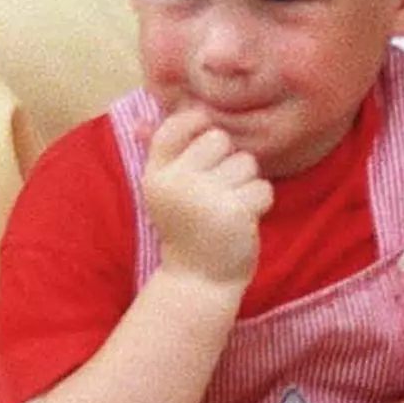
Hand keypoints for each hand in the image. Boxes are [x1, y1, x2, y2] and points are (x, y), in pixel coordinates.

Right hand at [144, 104, 273, 289]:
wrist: (198, 281)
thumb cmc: (188, 227)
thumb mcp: (166, 191)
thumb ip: (161, 154)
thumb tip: (140, 121)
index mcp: (156, 174)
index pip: (175, 126)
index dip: (196, 123)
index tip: (206, 144)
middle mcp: (177, 182)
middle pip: (220, 138)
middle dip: (228, 160)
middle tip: (218, 191)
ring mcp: (206, 197)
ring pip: (246, 162)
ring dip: (246, 184)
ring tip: (228, 208)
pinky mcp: (235, 212)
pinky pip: (263, 188)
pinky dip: (260, 204)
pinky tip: (242, 221)